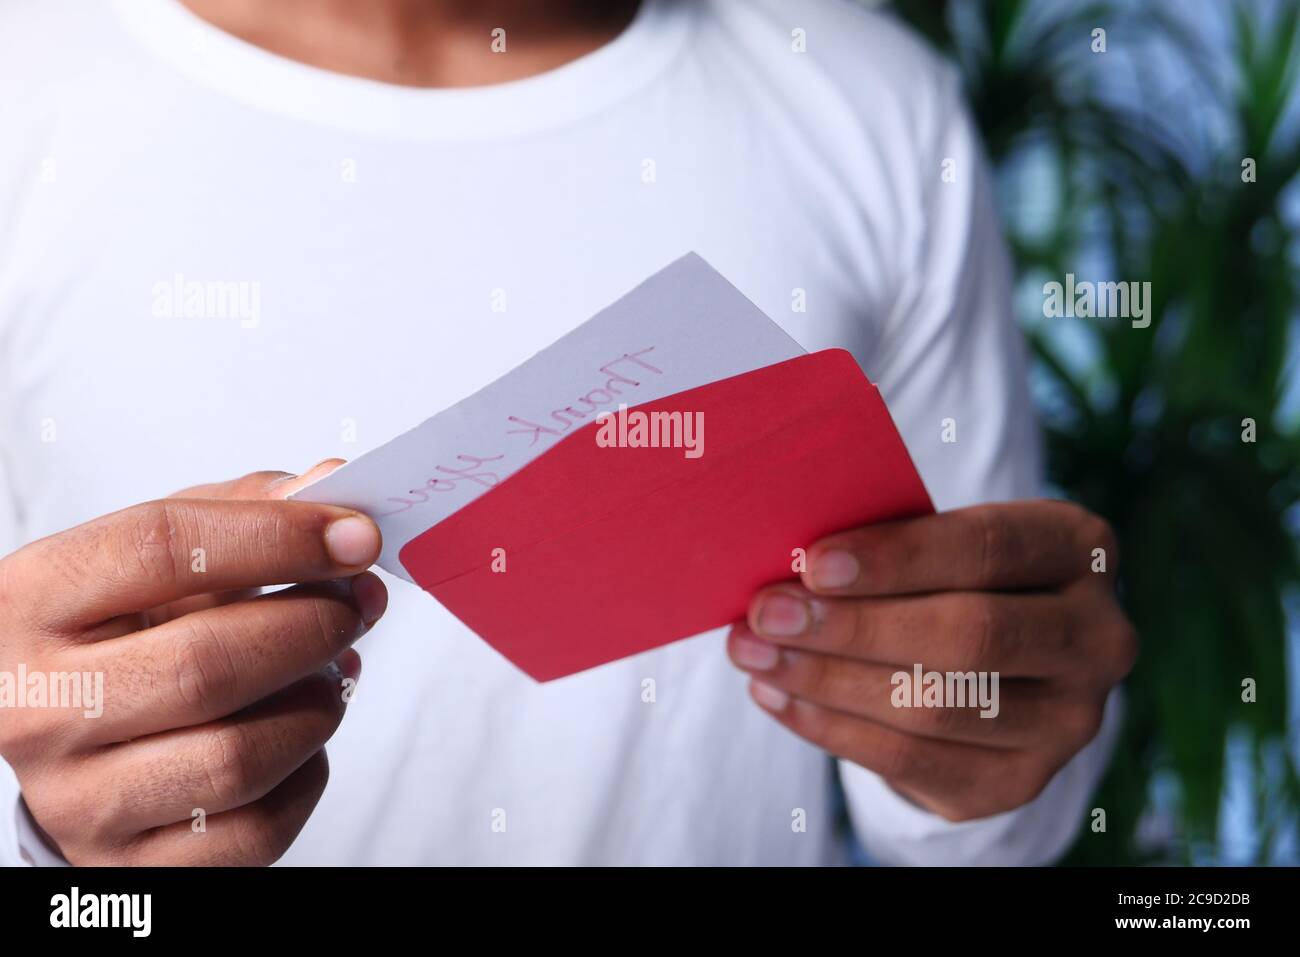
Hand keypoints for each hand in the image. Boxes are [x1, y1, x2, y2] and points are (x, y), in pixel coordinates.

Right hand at [0, 464, 386, 863]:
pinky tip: (304, 736)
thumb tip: (336, 483)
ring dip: (319, 705)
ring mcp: (78, 798)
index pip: (162, 547)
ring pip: (239, 758)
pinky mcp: (131, 864)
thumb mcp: (162, 554)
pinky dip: (309, 774)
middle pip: (207, 663)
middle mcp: (35, 705)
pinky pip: (257, 829)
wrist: (65, 731)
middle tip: (359, 604)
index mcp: (29, 602)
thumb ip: (246, 510)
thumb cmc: (126, 629)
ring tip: (333, 670)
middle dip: (313, 625)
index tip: (357, 535)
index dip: (279, 535)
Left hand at [728, 500, 1136, 820]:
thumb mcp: (940, 540)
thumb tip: (789, 567)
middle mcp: (1097, 637)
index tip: (813, 563)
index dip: (897, 558)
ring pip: (934, 707)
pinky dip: (829, 727)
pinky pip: (911, 761)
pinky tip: (776, 694)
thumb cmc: (949, 575)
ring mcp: (1069, 720)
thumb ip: (888, 544)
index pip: (988, 548)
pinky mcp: (1019, 780)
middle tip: (767, 614)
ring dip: (825, 680)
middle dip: (852, 628)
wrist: (997, 664)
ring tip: (754, 653)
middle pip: (968, 636)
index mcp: (1081, 549)